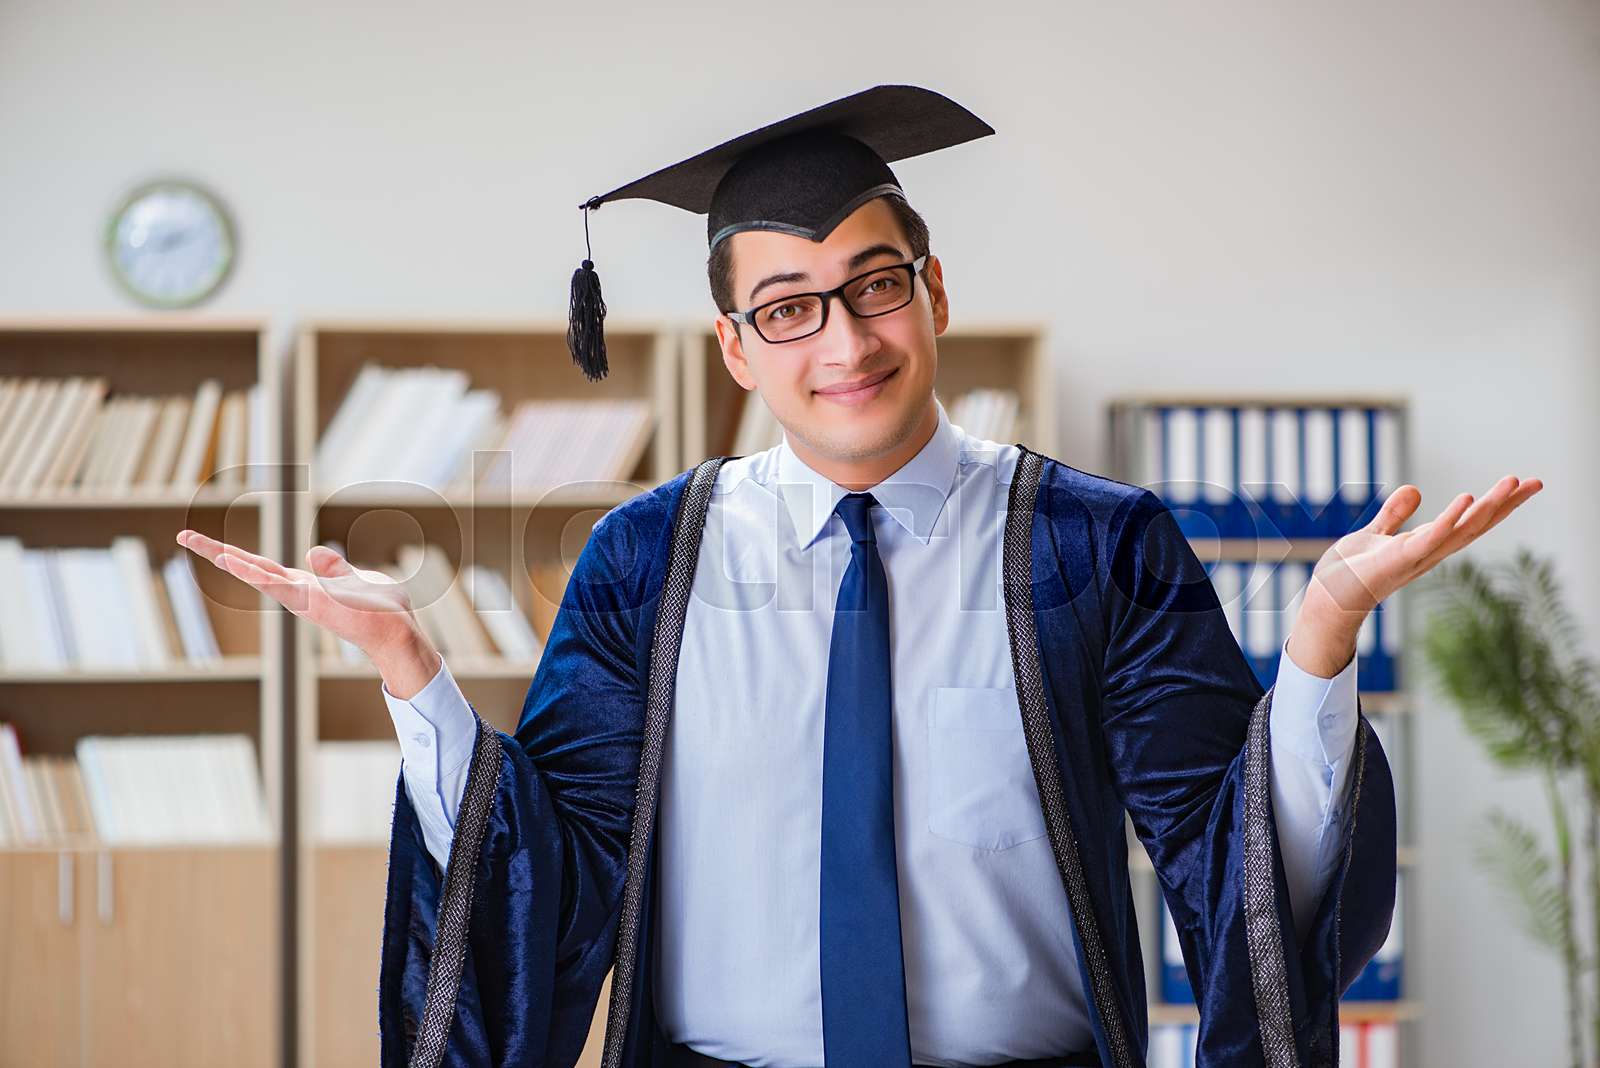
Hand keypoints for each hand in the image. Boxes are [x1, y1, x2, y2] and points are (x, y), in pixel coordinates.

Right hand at [174, 529, 440, 696]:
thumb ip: (333, 567)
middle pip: (250, 568)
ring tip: (201, 543)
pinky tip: (234, 561)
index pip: (263, 566)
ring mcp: (302, 598)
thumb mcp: (354, 579)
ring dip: (231, 560)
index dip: (236, 555)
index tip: (210, 543)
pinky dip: (255, 574)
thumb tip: (312, 551)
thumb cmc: (379, 609)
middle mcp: (296, 592)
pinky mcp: (312, 602)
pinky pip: (279, 585)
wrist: (396, 632)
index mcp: (303, 585)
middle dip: (217, 552)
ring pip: (258, 576)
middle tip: (182, 535)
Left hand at [1285, 475, 1544, 676]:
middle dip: (1506, 505)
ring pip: (1461, 531)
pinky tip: (1467, 499)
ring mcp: (1417, 557)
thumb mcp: (1375, 534)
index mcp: (1427, 545)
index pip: (1470, 522)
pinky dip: (1449, 519)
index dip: (1498, 505)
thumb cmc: (1350, 572)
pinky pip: (1430, 537)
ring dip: (1488, 508)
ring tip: (1512, 483)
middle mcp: (1430, 553)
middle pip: (1476, 526)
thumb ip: (1394, 515)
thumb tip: (1414, 489)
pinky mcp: (1398, 559)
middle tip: (1536, 482)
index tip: (1524, 484)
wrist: (1328, 598)